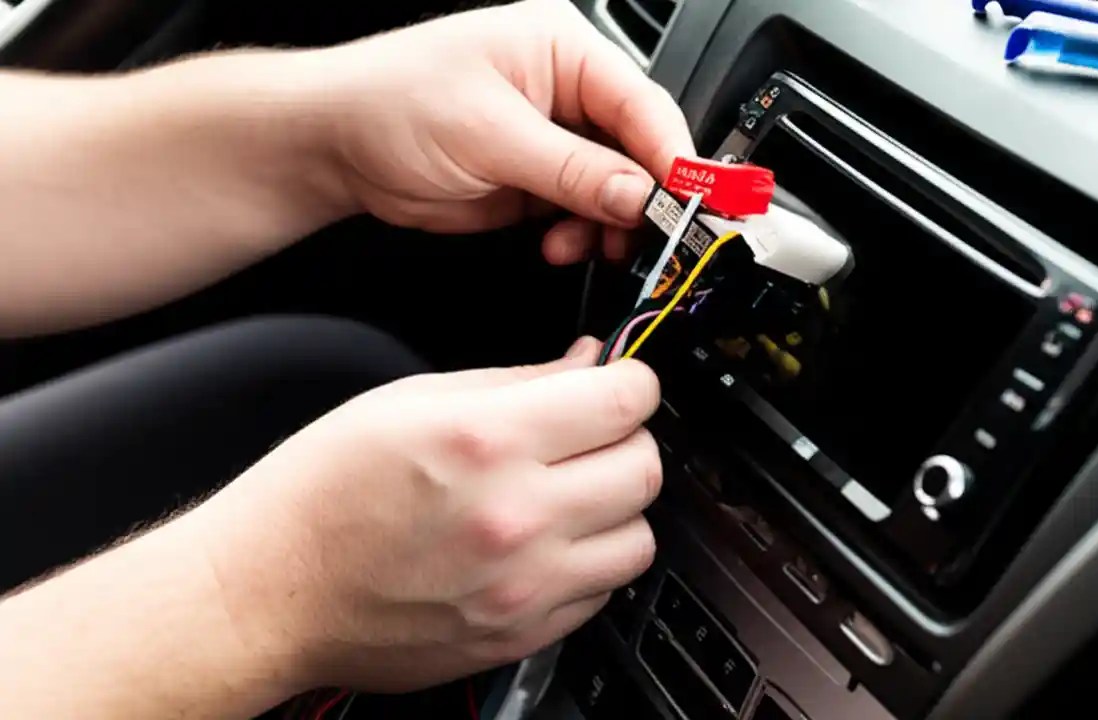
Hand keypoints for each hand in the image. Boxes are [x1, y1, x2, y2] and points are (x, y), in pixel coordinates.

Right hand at [185, 338, 662, 691]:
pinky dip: (588, 563)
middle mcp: (515, 516)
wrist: (268, 592)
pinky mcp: (520, 635)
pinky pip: (602, 592)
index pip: (625, 398)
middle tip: (591, 436)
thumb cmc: (319, 492)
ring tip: (571, 495)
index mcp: (485, 440)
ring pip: (639, 538)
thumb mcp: (408, 400)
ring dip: (616, 509)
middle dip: (627, 440)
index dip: (631, 380)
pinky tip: (545, 544)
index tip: (622, 381)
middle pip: (645, 468)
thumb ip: (516, 380)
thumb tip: (586, 364)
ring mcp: (522, 585)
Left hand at [309, 0, 694, 263]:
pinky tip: (560, 245)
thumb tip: (639, 195)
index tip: (691, 201)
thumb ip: (573, 170)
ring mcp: (552, 136)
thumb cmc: (391, 103)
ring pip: (615, 187)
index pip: (642, 102)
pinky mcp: (536, 178)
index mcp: (562, 47)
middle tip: (650, 238)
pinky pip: (583, 211)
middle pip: (637, 148)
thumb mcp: (491, 134)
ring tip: (588, 244)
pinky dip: (582, 234)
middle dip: (643, 197)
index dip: (672, 155)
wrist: (334, 146)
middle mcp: (565, 88)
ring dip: (609, 224)